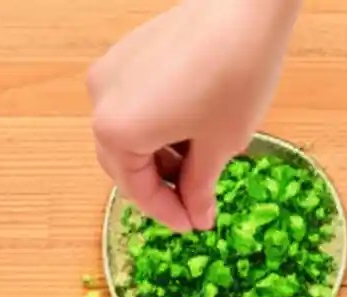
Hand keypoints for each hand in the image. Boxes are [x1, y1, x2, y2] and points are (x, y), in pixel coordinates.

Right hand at [88, 0, 301, 231]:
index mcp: (117, 132)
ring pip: (126, 132)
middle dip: (158, 185)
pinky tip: (188, 128)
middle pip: (122, 161)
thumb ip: (199, 187)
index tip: (194, 225)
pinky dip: (154, 124)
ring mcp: (109, 73)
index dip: (169, 213)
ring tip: (196, 163)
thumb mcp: (219, 144)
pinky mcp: (125, 52)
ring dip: (156, 155)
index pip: (137, 189)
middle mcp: (100, 102)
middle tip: (194, 202)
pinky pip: (131, 103)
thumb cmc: (235, 75)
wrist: (246, 6)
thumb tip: (196, 214)